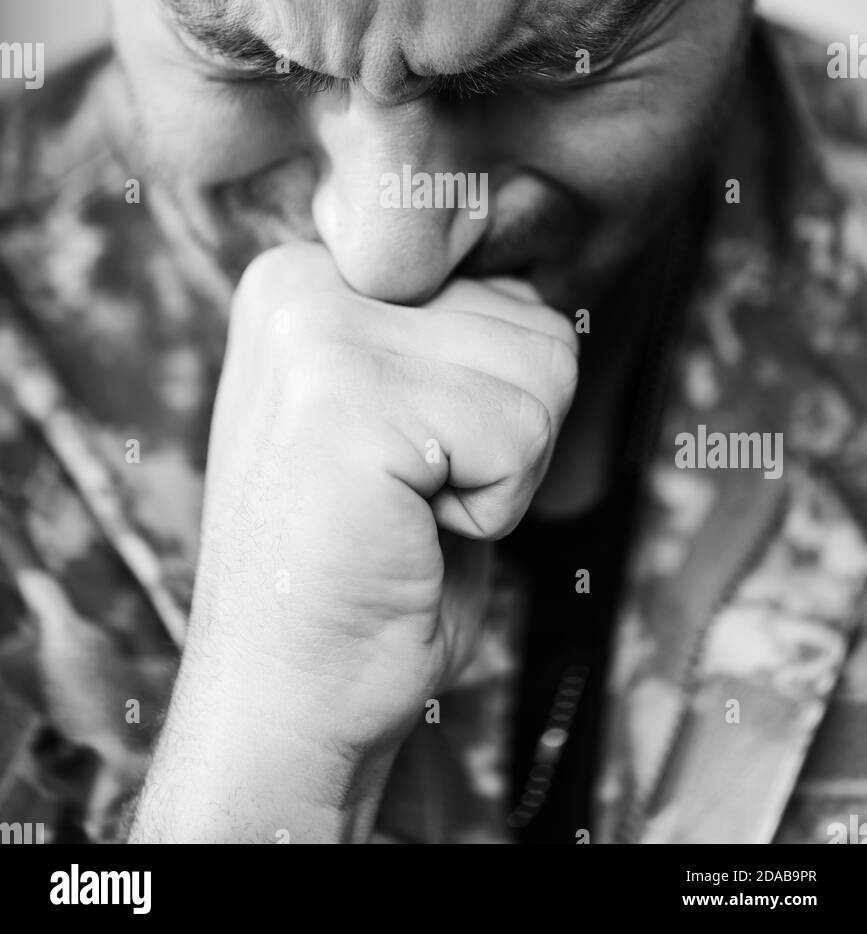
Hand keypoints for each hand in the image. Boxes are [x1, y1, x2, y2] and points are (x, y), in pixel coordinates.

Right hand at [132, 241, 576, 841]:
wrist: (289, 700)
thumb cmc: (371, 565)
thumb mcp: (409, 410)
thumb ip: (454, 326)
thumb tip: (535, 245)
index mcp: (309, 273)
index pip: (506, 287)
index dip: (495, 401)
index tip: (410, 459)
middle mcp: (302, 279)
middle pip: (537, 326)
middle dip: (507, 435)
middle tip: (411, 498)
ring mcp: (317, 333)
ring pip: (544, 373)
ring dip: (502, 473)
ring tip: (407, 513)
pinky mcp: (346, 403)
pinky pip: (520, 436)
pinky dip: (493, 511)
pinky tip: (407, 535)